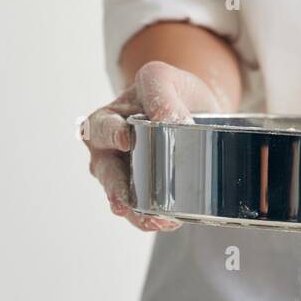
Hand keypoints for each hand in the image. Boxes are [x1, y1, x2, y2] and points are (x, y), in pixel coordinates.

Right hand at [78, 60, 220, 231]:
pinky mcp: (148, 193)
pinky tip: (169, 221)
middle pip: (108, 174)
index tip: (125, 138)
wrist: (197, 111)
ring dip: (137, 211)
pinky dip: (155, 218)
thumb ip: (160, 92)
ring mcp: (126, 177)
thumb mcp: (164, 79)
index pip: (102, 128)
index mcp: (107, 120)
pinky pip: (145, 211)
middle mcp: (109, 153)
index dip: (112, 133)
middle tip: (125, 201)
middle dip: (117, 189)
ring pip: (124, 199)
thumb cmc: (170, 93)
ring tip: (155, 219)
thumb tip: (167, 120)